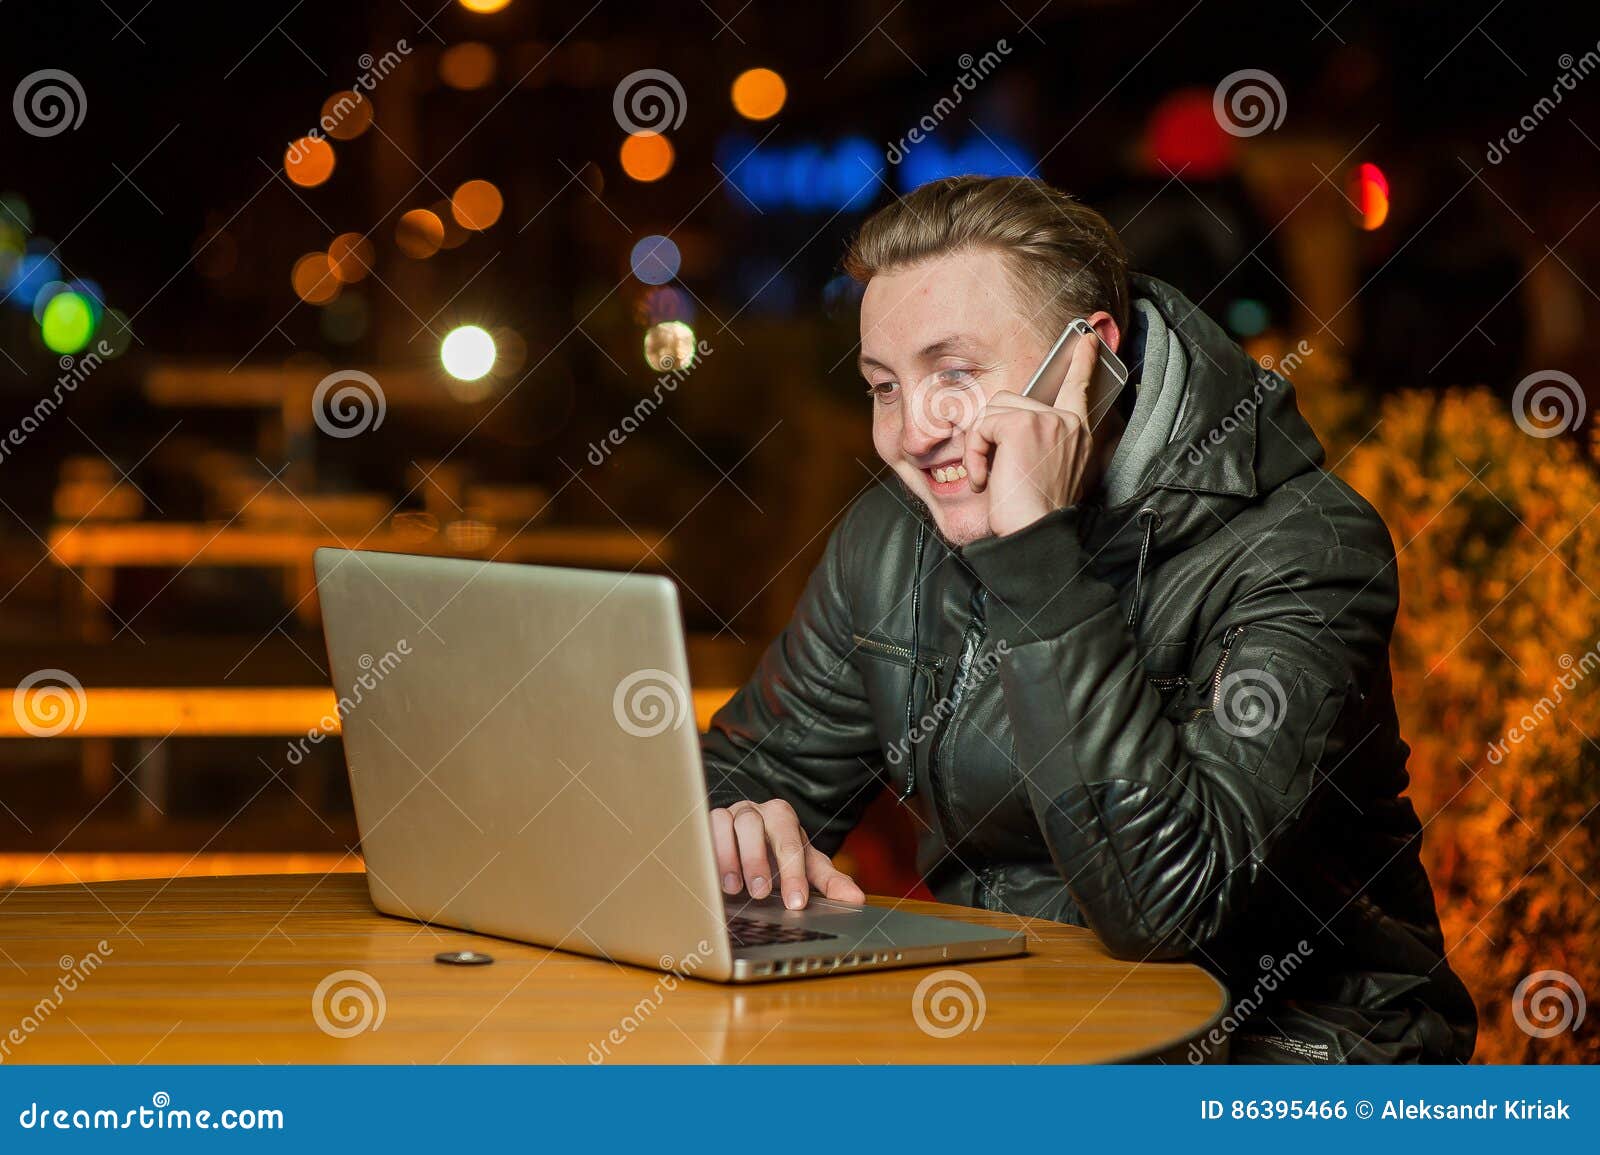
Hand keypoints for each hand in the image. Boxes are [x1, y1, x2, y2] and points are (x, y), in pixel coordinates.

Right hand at [710, 798, 864, 909]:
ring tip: (734, 889)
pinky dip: (707, 853)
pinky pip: (702, 830)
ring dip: (728, 857)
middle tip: (761, 894)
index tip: (795, 902)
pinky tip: (713, 878)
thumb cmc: (777, 856)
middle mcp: (754, 811)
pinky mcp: (704, 824)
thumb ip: (829, 881)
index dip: (793, 872)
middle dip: (756, 860)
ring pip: (724, 823)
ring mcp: (727, 814)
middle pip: (753, 825)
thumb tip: (856, 898)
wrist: (747, 844)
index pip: (789, 841)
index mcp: (782, 817)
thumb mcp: (805, 867)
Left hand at [963, 333, 1096, 536]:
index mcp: (1077, 432)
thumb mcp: (1049, 474)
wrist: (1037, 533)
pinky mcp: (1020, 425)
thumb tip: (1011, 431)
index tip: (1087, 340)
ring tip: (990, 477)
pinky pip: (981, 428)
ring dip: (980, 447)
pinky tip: (986, 480)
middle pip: (1011, 403)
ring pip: (992, 413)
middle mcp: (1065, 421)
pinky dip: (974, 455)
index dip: (1082, 363)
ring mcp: (1045, 420)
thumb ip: (1042, 445)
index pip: (1079, 388)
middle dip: (991, 435)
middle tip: (993, 472)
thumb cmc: (1036, 514)